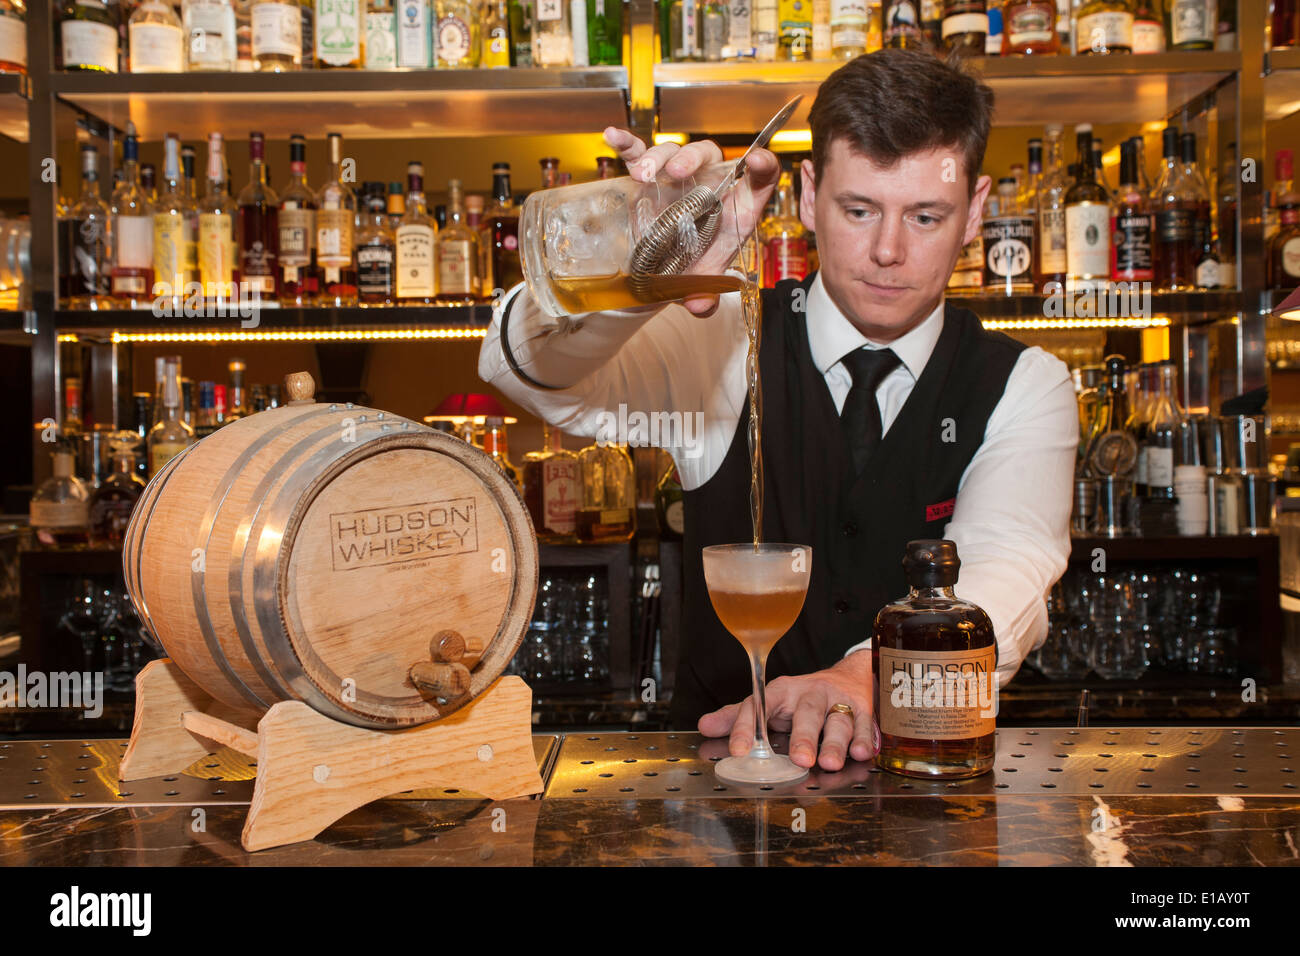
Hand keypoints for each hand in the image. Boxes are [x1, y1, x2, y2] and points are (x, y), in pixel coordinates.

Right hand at [602, 127, 780, 315]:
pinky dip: (627, 144)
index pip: (760, 177)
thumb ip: (706, 293)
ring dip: (659, 155)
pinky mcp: (650, 177)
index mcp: (734, 205)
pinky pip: (639, 153)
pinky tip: (613, 136)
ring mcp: (678, 177)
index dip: (763, 165)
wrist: (665, 269)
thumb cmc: (693, 267)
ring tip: (644, 174)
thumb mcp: (703, 279)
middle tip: (679, 171)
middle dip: (694, 157)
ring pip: (674, 151)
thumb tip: (699, 305)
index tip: (756, 161)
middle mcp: (708, 184)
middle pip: (709, 154)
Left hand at [697, 651, 878, 771]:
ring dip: (834, 742)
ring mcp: (839, 700)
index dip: (748, 726)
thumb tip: (705, 726)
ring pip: (838, 720)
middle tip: (798, 760)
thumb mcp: (772, 704)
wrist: (852, 675)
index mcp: (783, 691)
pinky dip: (865, 739)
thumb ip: (741, 717)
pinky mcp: (864, 709)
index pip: (761, 704)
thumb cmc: (804, 698)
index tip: (739, 750)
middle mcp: (811, 693)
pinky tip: (862, 752)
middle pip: (806, 712)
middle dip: (803, 736)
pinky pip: (866, 724)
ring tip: (829, 762)